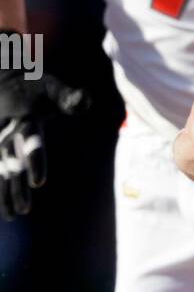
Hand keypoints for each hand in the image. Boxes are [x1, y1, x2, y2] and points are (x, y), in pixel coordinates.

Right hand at [0, 53, 88, 220]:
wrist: (2, 76)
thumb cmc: (34, 85)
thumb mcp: (52, 87)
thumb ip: (69, 97)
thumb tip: (87, 99)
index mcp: (26, 120)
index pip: (31, 142)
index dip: (34, 161)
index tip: (38, 182)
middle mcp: (8, 132)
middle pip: (12, 163)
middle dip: (17, 186)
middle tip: (24, 209)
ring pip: (0, 170)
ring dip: (5, 192)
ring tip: (12, 215)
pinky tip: (3, 209)